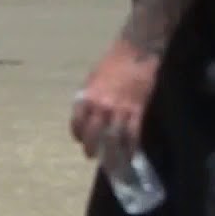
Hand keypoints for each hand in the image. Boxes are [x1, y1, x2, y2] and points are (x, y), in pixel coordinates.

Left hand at [70, 37, 160, 158]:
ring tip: (110, 163)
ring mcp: (119, 110)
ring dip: (111, 154)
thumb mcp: (91, 78)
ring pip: (113, 139)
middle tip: (92, 156)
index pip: (77, 122)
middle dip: (91, 148)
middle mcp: (100, 106)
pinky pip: (133, 134)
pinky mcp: (137, 111)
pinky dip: (131, 147)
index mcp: (87, 97)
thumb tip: (86, 110)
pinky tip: (130, 155)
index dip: (77, 133)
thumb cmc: (111, 62)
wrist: (135, 52)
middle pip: (93, 134)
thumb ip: (88, 96)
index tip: (79, 140)